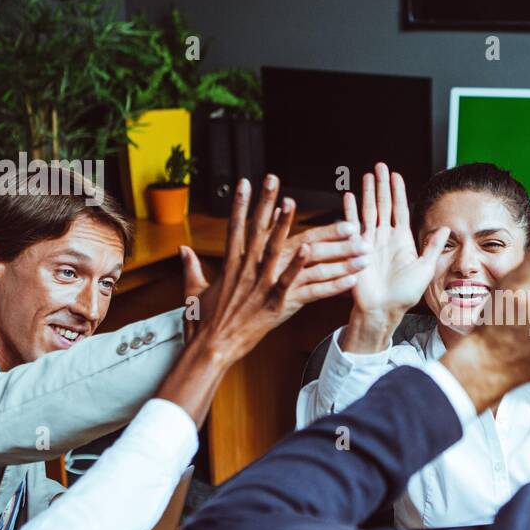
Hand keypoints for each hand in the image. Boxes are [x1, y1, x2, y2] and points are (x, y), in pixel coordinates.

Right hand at [158, 175, 359, 421]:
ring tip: (346, 227)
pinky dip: (327, 281)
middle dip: (277, 208)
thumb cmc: (202, 322)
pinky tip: (344, 272)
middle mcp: (250, 270)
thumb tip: (183, 249)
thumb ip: (192, 267)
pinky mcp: (279, 305)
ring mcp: (266, 286)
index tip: (250, 181)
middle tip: (286, 186)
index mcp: (232, 264)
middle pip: (269, 233)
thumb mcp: (193, 291)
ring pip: (300, 259)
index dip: (244, 203)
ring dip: (328, 243)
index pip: (239, 226)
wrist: (210, 348)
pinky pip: (309, 290)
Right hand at [343, 162, 447, 319]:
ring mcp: (370, 242)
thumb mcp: (424, 269)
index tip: (395, 175)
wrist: (383, 310)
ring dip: (367, 193)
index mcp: (402, 240)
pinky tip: (348, 196)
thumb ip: (432, 248)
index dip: (398, 192)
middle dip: (381, 185)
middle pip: (383, 205)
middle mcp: (385, 237)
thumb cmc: (404, 294)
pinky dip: (350, 212)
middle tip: (380, 166)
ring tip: (366, 175)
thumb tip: (447, 228)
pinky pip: (353, 227)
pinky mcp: (356, 249)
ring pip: (369, 211)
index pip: (400, 210)